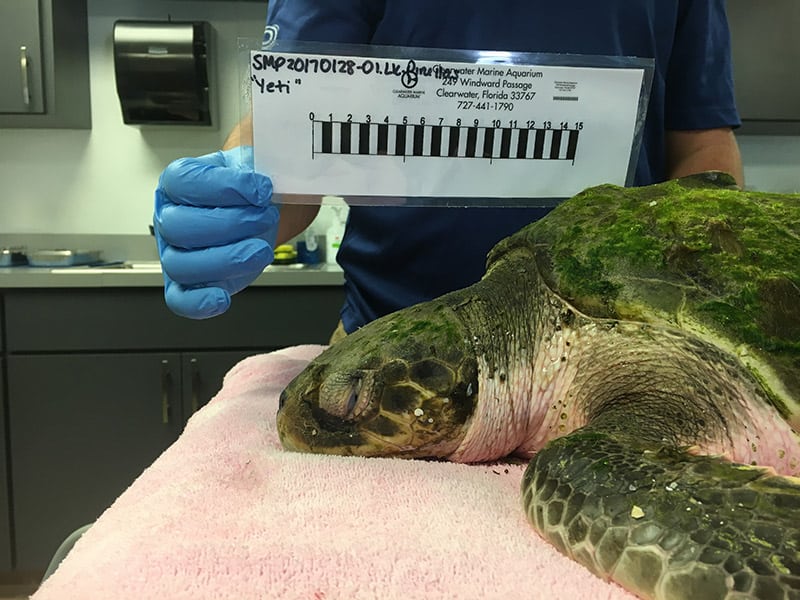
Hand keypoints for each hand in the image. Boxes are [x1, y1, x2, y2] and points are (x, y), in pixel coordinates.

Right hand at [154, 146, 278, 318]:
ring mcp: (176, 252)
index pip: (185, 182)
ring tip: (260, 249)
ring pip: (182, 266)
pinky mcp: (191, 283)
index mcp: (178, 183)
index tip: (262, 189)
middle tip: (265, 217)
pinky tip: (221, 297)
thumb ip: (256, 161)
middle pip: (180, 228)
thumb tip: (264, 169)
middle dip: (232, 224)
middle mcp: (170, 217)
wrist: (263, 208)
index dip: (226, 187)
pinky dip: (198, 302)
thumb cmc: (251, 187)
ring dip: (227, 260)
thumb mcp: (254, 162)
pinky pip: (181, 299)